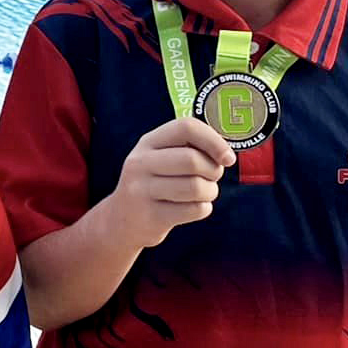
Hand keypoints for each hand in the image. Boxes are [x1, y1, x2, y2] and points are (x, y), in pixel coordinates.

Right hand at [109, 117, 235, 248]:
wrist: (121, 220)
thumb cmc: (154, 184)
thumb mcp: (161, 158)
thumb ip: (189, 148)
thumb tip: (226, 154)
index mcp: (148, 142)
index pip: (186, 127)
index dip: (214, 140)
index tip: (227, 157)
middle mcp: (140, 163)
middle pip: (193, 160)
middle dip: (214, 171)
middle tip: (211, 178)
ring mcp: (141, 190)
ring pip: (196, 187)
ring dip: (210, 192)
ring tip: (202, 194)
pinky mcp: (150, 216)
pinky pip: (194, 210)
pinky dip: (202, 209)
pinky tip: (191, 208)